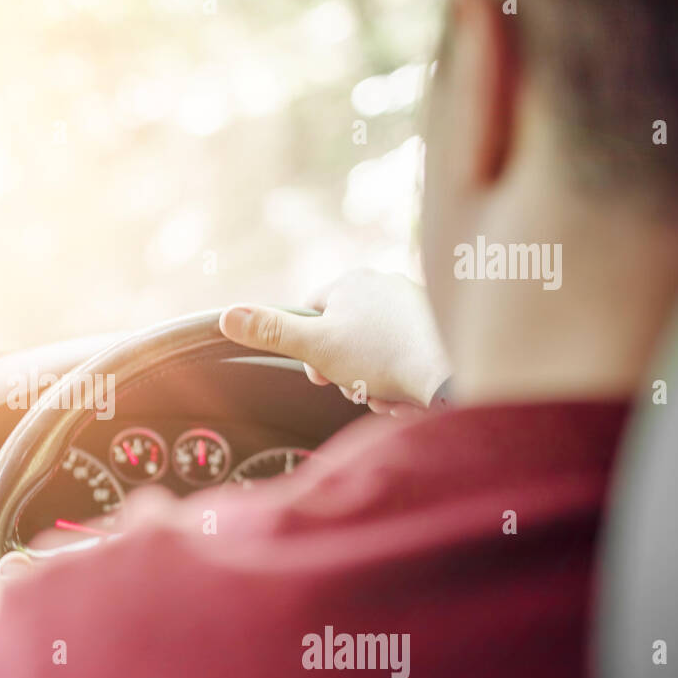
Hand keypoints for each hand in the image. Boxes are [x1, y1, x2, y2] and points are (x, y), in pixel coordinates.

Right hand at [219, 270, 450, 413]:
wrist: (451, 371)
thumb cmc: (382, 357)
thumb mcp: (314, 347)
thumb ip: (270, 332)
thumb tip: (225, 316)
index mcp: (352, 283)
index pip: (312, 312)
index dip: (309, 349)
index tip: (319, 373)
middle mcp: (385, 285)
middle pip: (345, 337)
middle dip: (346, 372)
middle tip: (356, 387)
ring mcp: (415, 305)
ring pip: (376, 352)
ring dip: (374, 382)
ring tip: (386, 394)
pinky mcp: (439, 329)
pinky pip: (406, 357)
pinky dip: (403, 380)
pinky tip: (408, 395)